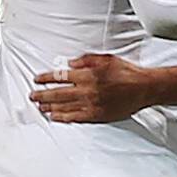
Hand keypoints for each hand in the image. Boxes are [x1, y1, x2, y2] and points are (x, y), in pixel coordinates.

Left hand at [30, 54, 154, 123]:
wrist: (143, 88)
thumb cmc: (127, 72)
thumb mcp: (105, 59)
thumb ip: (85, 60)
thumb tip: (69, 64)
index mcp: (88, 75)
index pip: (60, 76)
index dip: (46, 78)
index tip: (37, 79)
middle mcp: (87, 91)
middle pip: (58, 93)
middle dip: (43, 94)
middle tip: (32, 95)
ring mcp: (91, 105)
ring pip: (64, 107)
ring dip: (49, 106)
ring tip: (39, 106)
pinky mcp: (97, 115)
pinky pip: (75, 118)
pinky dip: (63, 117)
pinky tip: (55, 116)